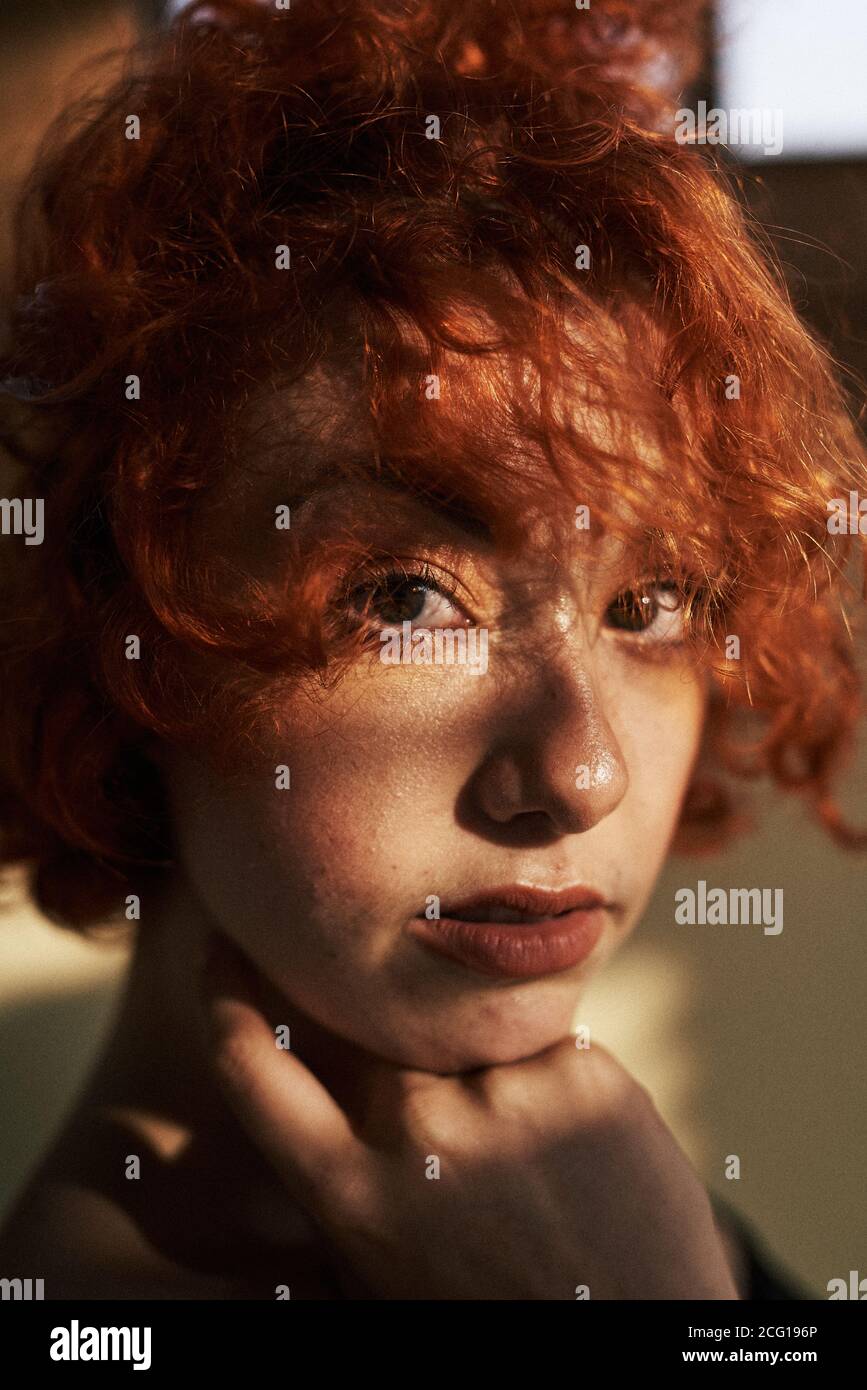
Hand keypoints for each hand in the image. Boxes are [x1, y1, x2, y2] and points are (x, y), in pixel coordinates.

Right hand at [199, 932, 738, 1299]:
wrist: (640, 1342)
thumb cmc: (501, 1305)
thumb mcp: (389, 1261)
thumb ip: (352, 1165)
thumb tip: (326, 1060)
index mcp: (352, 1194)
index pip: (252, 1065)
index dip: (224, 992)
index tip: (223, 944)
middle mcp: (417, 1132)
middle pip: (382, 1041)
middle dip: (415, 1068)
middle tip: (477, 1150)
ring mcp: (503, 1094)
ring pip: (472, 1039)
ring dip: (496, 1081)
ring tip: (543, 1172)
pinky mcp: (582, 1070)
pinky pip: (546, 1043)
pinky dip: (557, 1083)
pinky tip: (585, 1155)